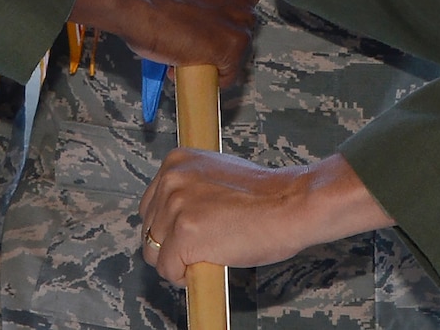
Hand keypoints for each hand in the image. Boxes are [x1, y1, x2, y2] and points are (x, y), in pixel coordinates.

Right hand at [68, 0, 259, 86]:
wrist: (136, 2)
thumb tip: (200, 0)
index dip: (224, 13)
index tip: (208, 22)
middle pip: (244, 22)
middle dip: (222, 34)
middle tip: (194, 40)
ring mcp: (241, 18)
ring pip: (239, 48)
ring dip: (216, 56)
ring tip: (186, 55)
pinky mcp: (234, 44)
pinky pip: (231, 72)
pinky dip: (211, 77)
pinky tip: (184, 66)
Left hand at [136, 150, 391, 282]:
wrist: (290, 204)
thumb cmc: (265, 195)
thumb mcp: (216, 176)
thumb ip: (190, 190)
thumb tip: (172, 217)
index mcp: (176, 162)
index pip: (150, 206)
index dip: (169, 228)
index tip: (190, 235)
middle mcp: (170, 180)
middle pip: (149, 230)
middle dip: (171, 245)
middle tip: (203, 248)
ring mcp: (175, 207)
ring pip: (155, 253)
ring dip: (178, 262)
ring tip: (208, 256)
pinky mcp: (183, 235)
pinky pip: (169, 270)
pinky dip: (185, 277)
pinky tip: (210, 264)